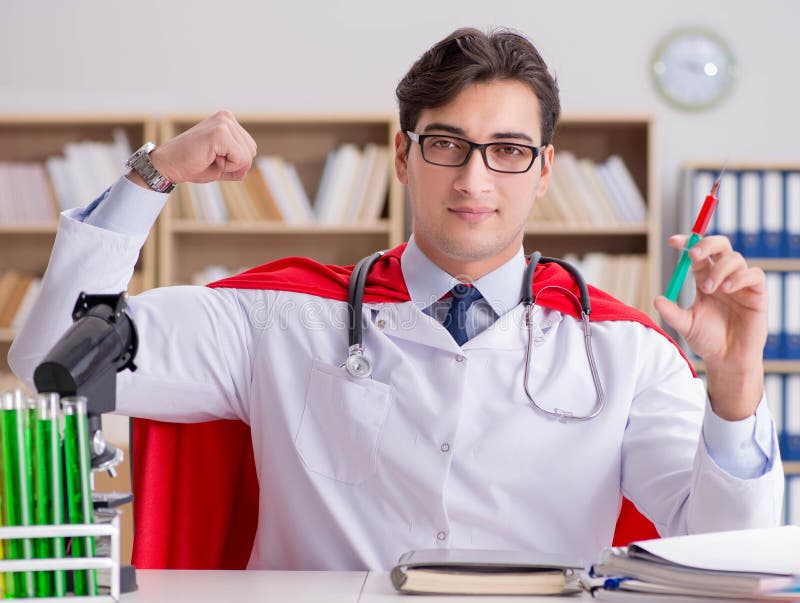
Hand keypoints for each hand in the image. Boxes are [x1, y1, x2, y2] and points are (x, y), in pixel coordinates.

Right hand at [128, 111, 257, 187]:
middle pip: (251, 152)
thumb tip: (250, 162)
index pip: (250, 149)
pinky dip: (227, 167)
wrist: (167, 166)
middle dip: (234, 165)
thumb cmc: (192, 164)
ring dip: (229, 166)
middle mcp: (227, 117)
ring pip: (247, 157)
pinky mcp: (220, 133)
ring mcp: (223, 123)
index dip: (235, 163)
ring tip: (208, 158)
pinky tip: (209, 159)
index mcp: (227, 120)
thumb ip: (240, 163)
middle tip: (210, 159)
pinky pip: (241, 160)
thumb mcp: (222, 164)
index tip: (213, 158)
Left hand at [654, 234, 766, 420]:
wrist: (727, 359)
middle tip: (692, 254)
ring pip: (735, 258)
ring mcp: (741, 284)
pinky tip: (726, 288)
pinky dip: (740, 277)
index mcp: (704, 280)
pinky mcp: (757, 294)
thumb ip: (672, 312)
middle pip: (720, 246)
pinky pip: (754, 275)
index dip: (687, 243)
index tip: (673, 242)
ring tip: (709, 289)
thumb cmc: (706, 340)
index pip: (698, 254)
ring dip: (719, 269)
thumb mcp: (685, 325)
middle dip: (706, 243)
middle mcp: (723, 277)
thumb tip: (657, 299)